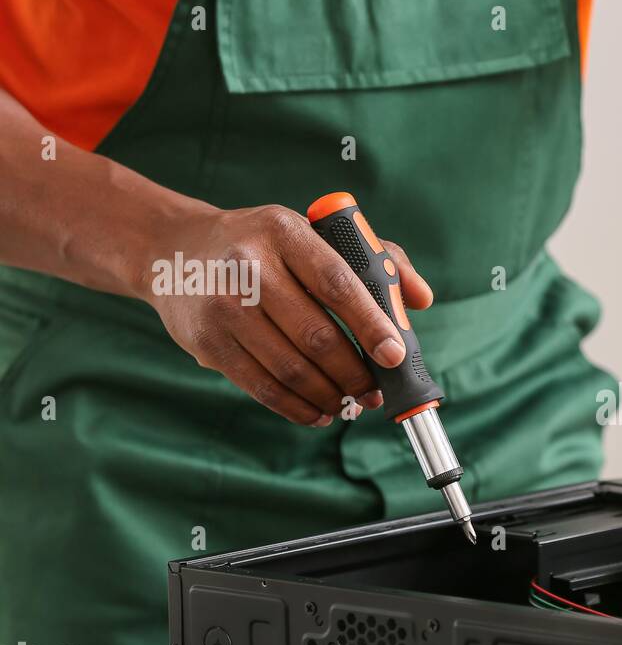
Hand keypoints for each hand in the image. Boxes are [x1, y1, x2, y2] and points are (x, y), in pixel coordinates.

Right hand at [143, 204, 432, 424]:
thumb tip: (420, 299)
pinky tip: (318, 412)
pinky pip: (261, 387)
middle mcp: (248, 266)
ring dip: (329, 395)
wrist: (176, 250)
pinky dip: (296, 408)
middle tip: (375, 391)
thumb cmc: (266, 246)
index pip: (337, 283)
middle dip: (354, 372)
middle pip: (315, 335)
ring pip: (290, 368)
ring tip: (350, 404)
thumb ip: (375, 260)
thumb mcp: (314, 233)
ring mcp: (223, 306)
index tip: (395, 355)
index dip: (371, 324)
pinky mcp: (207, 342)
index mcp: (284, 231)